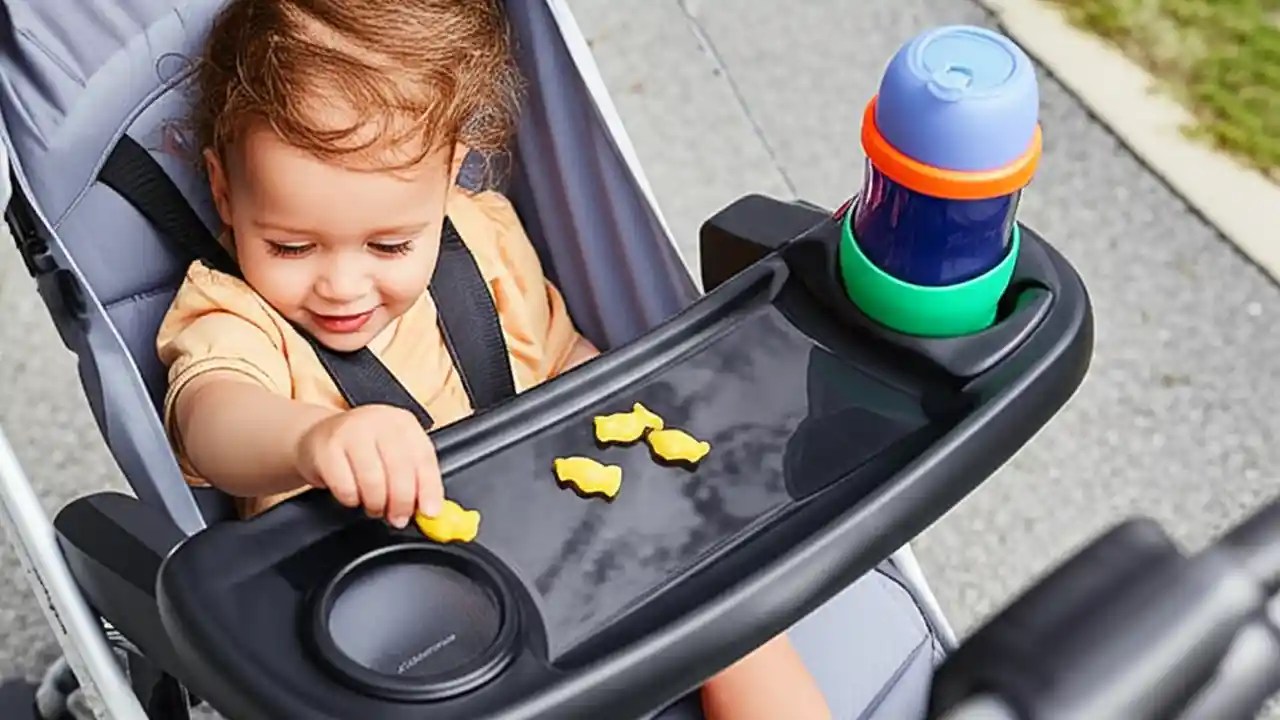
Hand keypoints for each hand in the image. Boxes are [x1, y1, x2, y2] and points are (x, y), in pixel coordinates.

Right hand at [293, 404, 443, 527]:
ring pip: (373, 481)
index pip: (424, 458)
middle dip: (402, 502)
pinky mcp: (326, 448)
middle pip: (400, 469)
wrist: (317, 436)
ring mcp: (350, 431)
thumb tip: (430, 510)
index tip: (430, 512)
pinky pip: (346, 487)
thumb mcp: (393, 455)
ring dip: (376, 504)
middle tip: (398, 518)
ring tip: (374, 506)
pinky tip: (352, 494)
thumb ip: (415, 479)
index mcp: (403, 423)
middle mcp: (379, 421)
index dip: (429, 489)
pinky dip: (351, 499)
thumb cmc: (363, 449)